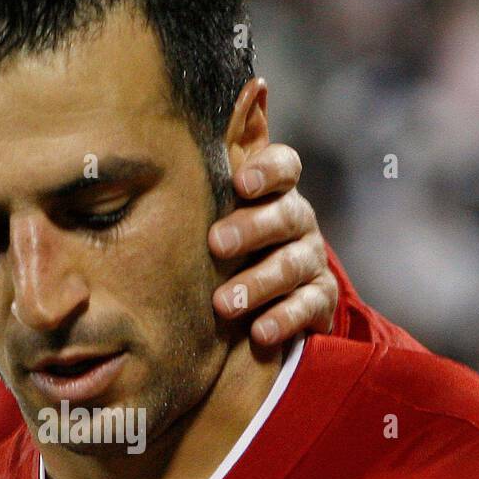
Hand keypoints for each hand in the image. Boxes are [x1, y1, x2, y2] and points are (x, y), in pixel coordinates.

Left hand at [209, 141, 337, 345]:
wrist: (271, 298)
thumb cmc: (231, 247)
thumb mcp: (217, 217)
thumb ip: (202, 188)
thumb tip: (158, 146)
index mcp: (275, 194)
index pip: (283, 167)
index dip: (267, 171)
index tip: (240, 183)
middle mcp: (298, 222)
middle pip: (285, 215)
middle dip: (251, 228)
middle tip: (216, 244)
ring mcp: (311, 260)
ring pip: (292, 265)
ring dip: (258, 283)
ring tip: (224, 303)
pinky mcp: (320, 298)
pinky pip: (307, 306)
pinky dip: (283, 319)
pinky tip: (259, 332)